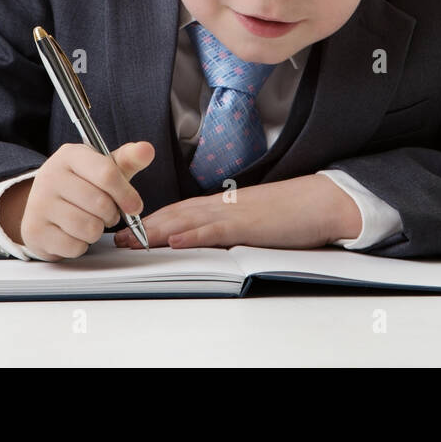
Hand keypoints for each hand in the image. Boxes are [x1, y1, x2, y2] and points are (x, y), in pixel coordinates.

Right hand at [15, 141, 154, 259]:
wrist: (44, 204)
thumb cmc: (82, 184)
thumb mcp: (104, 167)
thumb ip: (128, 159)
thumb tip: (147, 149)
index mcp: (70, 155)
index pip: (106, 173)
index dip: (126, 194)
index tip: (134, 206)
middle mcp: (50, 176)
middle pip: (100, 204)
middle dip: (111, 214)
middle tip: (107, 212)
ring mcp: (39, 204)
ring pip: (89, 228)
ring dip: (97, 230)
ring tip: (91, 221)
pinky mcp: (35, 231)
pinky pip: (74, 246)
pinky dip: (82, 244)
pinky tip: (74, 233)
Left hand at [113, 174, 359, 249]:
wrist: (321, 200)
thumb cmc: (293, 211)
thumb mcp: (255, 219)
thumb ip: (231, 226)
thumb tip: (212, 238)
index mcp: (224, 204)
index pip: (180, 210)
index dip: (152, 220)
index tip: (130, 231)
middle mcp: (222, 205)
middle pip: (175, 214)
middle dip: (144, 227)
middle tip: (119, 240)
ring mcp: (233, 213)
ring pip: (187, 220)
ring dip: (156, 230)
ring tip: (133, 241)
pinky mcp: (247, 224)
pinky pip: (214, 230)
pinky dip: (192, 235)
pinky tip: (174, 240)